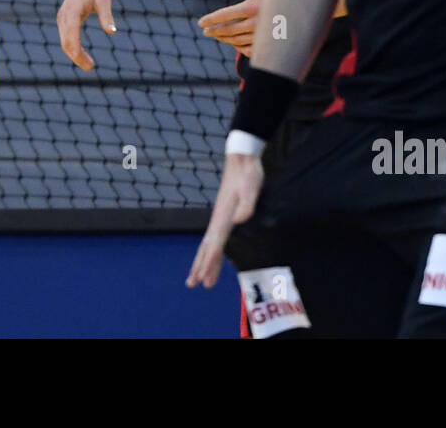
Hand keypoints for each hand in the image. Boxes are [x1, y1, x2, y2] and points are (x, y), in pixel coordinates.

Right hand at [56, 0, 117, 70]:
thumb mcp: (104, 0)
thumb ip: (107, 16)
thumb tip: (112, 32)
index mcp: (72, 9)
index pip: (71, 33)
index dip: (77, 49)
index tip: (86, 63)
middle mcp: (64, 15)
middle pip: (66, 42)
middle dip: (77, 56)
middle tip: (91, 67)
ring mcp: (62, 18)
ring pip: (65, 42)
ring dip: (75, 55)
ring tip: (90, 65)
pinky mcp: (63, 21)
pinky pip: (66, 39)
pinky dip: (74, 49)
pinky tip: (83, 56)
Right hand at [187, 152, 263, 288]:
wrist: (242, 160)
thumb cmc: (248, 175)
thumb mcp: (252, 188)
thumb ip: (247, 205)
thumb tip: (240, 219)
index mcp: (224, 216)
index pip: (214, 244)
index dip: (209, 263)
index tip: (202, 278)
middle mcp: (219, 219)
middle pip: (207, 247)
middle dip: (200, 266)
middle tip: (193, 284)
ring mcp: (220, 217)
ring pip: (209, 244)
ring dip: (203, 261)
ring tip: (197, 276)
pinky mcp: (224, 215)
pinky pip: (214, 238)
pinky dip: (210, 251)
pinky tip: (211, 255)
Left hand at [198, 0, 268, 56]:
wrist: (306, 1)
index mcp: (252, 6)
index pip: (224, 15)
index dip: (210, 19)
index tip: (200, 23)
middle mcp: (257, 23)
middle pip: (228, 31)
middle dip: (215, 31)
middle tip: (205, 32)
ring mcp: (264, 35)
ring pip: (237, 41)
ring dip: (225, 39)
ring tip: (217, 36)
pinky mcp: (270, 42)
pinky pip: (251, 50)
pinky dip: (240, 48)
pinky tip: (234, 43)